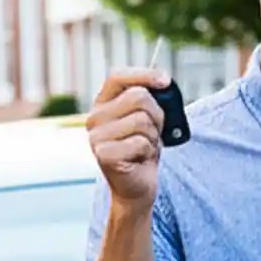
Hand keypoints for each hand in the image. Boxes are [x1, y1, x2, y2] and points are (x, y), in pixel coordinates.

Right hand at [86, 68, 169, 204]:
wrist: (138, 186)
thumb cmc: (143, 150)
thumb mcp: (148, 119)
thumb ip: (150, 99)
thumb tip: (164, 83)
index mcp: (102, 104)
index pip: (118, 76)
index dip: (143, 75)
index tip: (165, 81)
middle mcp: (94, 118)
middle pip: (139, 97)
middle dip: (156, 115)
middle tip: (152, 132)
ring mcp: (96, 137)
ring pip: (142, 120)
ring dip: (153, 136)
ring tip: (145, 146)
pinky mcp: (104, 155)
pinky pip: (141, 142)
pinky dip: (148, 151)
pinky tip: (140, 159)